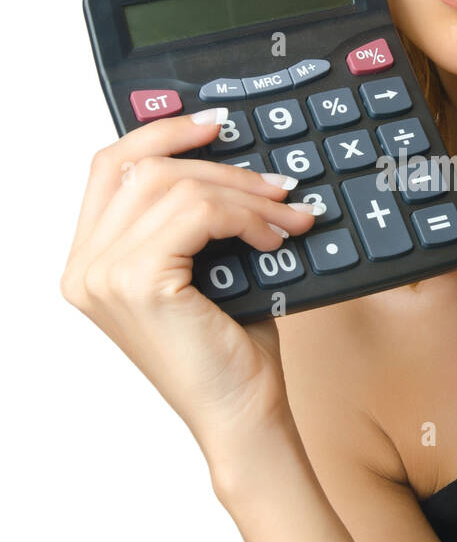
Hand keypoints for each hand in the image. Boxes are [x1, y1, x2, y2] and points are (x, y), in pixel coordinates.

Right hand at [60, 109, 317, 475]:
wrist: (242, 417)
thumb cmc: (228, 352)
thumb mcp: (206, 268)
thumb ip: (195, 216)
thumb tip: (231, 153)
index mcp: (89, 261)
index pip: (109, 166)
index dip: (162, 134)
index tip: (215, 124)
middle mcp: (84, 267)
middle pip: (144, 168)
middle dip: (221, 166)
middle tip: (277, 182)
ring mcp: (103, 275)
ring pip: (175, 186)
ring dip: (244, 193)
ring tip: (288, 213)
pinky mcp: (138, 282)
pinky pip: (197, 213)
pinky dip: (245, 216)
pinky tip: (275, 237)